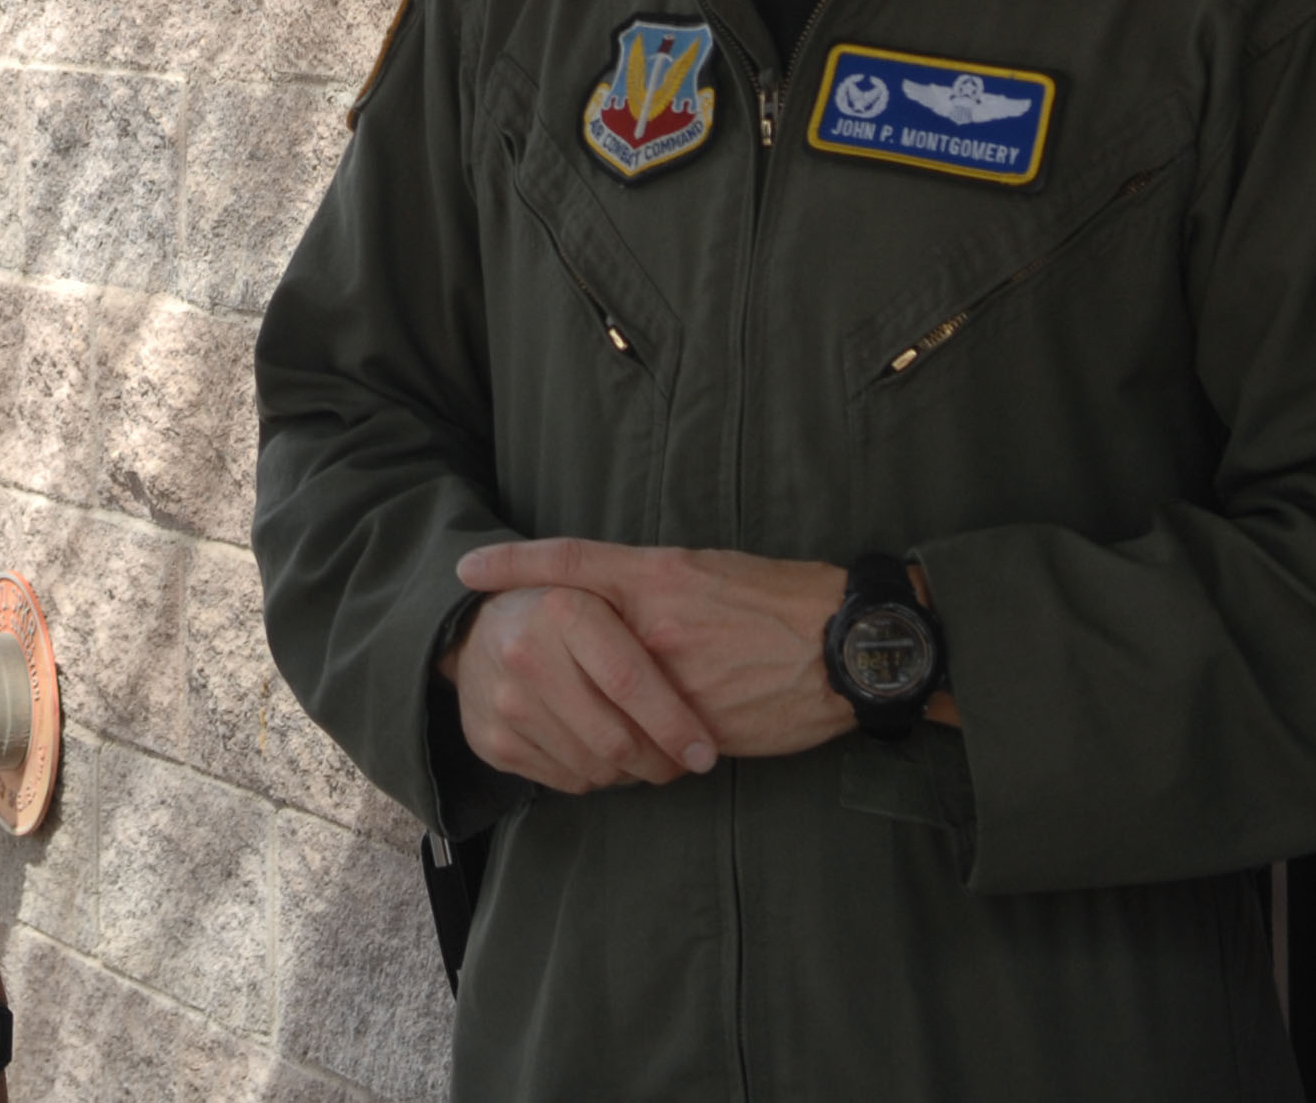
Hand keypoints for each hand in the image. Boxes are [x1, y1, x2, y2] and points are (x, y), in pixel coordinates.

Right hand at [436, 571, 718, 792]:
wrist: (476, 631)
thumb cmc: (564, 609)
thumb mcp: (605, 585)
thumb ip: (654, 606)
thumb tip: (732, 641)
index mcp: (562, 608)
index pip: (628, 681)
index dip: (675, 724)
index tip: (706, 751)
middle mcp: (526, 654)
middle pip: (615, 740)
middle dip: (662, 761)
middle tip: (686, 760)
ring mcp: (505, 702)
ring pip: (595, 768)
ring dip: (633, 772)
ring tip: (648, 751)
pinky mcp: (493, 742)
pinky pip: (569, 781)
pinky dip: (598, 776)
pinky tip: (606, 751)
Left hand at [456, 540, 852, 760]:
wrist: (847, 646)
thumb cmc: (783, 600)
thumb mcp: (708, 571)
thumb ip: (650, 586)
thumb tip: (607, 601)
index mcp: (657, 574)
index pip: (566, 564)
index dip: (512, 565)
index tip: (467, 568)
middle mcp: (655, 621)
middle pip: (574, 643)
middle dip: (546, 664)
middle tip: (514, 665)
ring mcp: (673, 676)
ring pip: (606, 702)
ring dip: (593, 717)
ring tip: (583, 722)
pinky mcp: (696, 725)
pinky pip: (645, 741)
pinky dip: (637, 746)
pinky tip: (640, 752)